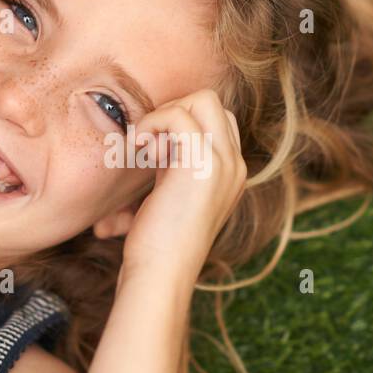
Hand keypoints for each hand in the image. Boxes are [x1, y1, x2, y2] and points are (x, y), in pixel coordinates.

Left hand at [119, 89, 247, 283]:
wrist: (161, 273)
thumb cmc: (158, 243)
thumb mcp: (174, 195)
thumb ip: (175, 166)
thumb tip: (156, 140)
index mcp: (231, 173)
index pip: (216, 119)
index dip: (181, 123)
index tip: (155, 152)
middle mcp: (235, 165)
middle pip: (212, 102)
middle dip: (174, 111)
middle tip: (150, 146)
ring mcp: (223, 163)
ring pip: (201, 99)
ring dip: (163, 115)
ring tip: (145, 149)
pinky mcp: (202, 164)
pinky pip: (178, 115)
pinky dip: (152, 123)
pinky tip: (138, 147)